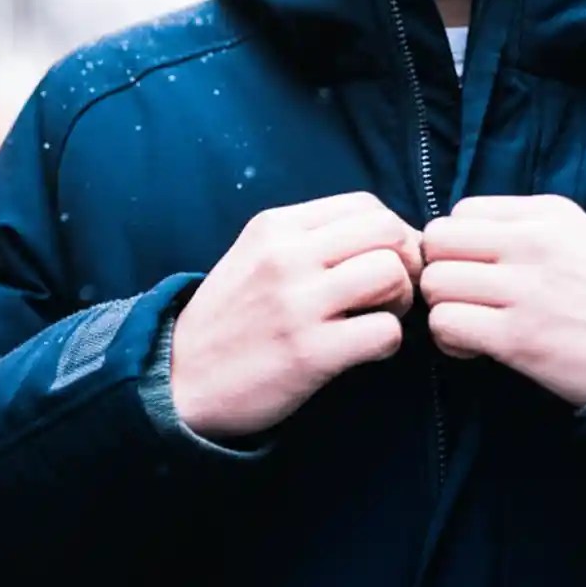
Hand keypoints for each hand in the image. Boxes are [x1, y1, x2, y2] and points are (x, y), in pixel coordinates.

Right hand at [171, 192, 422, 438]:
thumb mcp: (255, 256)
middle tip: (392, 291)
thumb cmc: (230, 319)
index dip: (393, 232)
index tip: (387, 262)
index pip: (365, 205)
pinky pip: (385, 332)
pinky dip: (389, 341)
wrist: (179, 381)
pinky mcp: (309, 352)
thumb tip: (390, 235)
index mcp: (276, 226)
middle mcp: (286, 256)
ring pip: (391, 274)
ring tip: (379, 317)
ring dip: (400, 299)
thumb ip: (310, 238)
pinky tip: (367, 349)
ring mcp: (297, 304)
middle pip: (388, 231)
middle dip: (406, 261)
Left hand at [420, 195, 585, 407]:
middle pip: (438, 241)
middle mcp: (533, 245)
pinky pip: (446, 324)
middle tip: (463, 297)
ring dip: (443, 308)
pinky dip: (450, 339)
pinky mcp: (518, 338)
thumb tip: (456, 235)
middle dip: (440, 271)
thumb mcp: (574, 235)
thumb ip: (517, 225)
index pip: (460, 212)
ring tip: (470, 323)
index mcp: (545, 215)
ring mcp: (525, 291)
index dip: (456, 244)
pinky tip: (474, 347)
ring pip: (436, 283)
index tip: (474, 269)